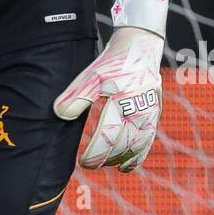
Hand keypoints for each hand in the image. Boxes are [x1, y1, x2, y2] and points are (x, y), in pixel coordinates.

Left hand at [53, 0, 168, 172]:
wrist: (140, 46)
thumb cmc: (114, 61)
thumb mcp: (92, 75)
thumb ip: (76, 96)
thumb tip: (59, 114)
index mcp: (123, 103)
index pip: (108, 137)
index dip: (95, 153)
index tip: (83, 161)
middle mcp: (139, 112)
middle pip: (123, 145)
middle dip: (106, 158)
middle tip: (90, 164)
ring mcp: (149, 115)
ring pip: (138, 146)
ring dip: (123, 158)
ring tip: (111, 167)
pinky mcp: (154, 114)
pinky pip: (148, 140)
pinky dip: (139, 154)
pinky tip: (129, 164)